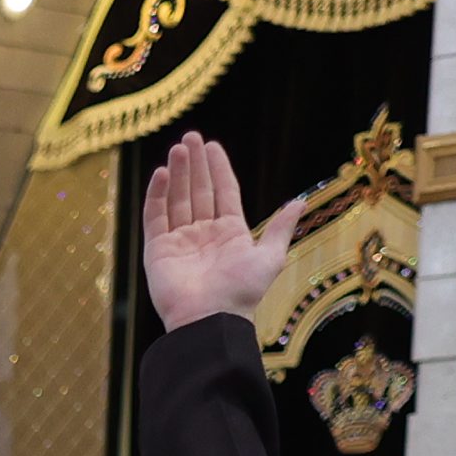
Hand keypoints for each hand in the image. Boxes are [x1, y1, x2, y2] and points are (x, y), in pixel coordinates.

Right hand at [138, 132, 303, 331]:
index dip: (218, 169)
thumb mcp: (269, 257)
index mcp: (229, 233)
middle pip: (198, 191)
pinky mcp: (157, 249)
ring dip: (177, 173)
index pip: (223, 192)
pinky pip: (155, 216)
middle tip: (191, 137)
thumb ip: (280, 228)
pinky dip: (157, 195)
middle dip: (194, 164)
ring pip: (177, 199)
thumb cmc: (242, 293)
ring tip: (178, 148)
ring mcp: (178, 241)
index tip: (212, 146)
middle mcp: (202, 234)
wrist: (211, 319)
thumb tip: (300, 203)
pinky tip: (162, 173)